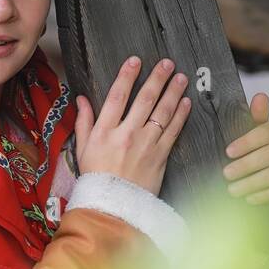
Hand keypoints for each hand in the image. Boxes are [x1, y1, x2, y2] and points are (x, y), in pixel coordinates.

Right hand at [74, 56, 191, 195]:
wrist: (112, 207)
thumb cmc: (95, 178)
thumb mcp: (82, 149)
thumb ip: (84, 122)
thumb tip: (81, 99)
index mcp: (104, 131)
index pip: (117, 96)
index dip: (127, 76)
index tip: (135, 61)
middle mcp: (126, 134)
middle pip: (145, 99)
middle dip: (157, 78)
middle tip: (168, 63)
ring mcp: (145, 145)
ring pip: (162, 112)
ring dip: (174, 92)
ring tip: (181, 78)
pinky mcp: (160, 156)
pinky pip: (173, 131)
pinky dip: (181, 115)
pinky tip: (186, 103)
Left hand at [222, 93, 268, 203]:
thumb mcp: (263, 131)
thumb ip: (257, 117)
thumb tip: (259, 96)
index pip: (265, 133)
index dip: (245, 143)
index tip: (228, 152)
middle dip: (245, 166)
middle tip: (226, 175)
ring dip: (252, 184)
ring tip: (233, 190)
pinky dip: (266, 195)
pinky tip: (250, 198)